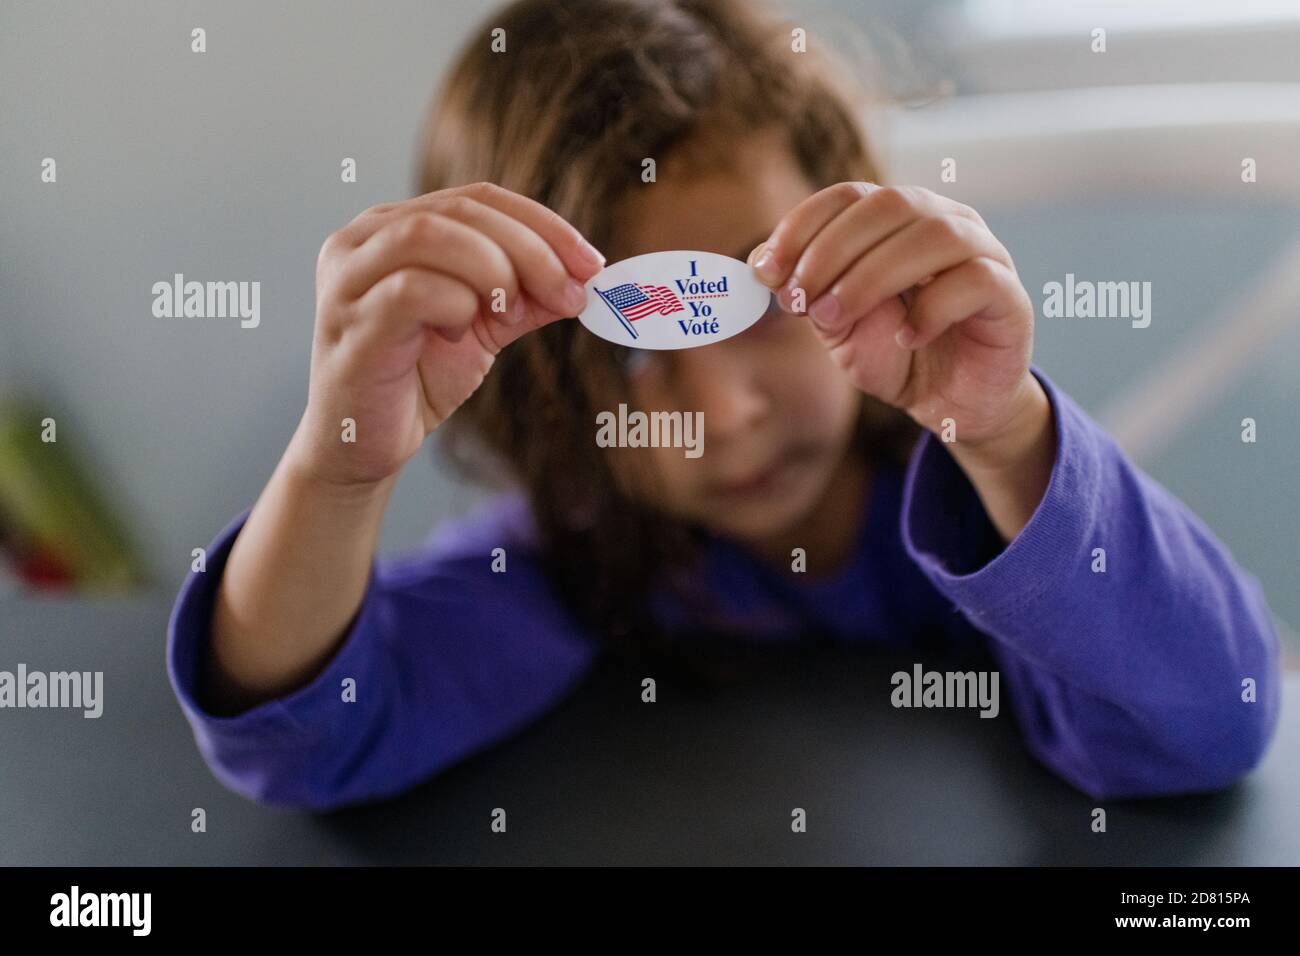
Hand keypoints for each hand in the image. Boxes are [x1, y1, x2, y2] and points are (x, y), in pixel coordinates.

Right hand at [291, 181, 604, 487]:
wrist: (362, 447)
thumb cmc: (415, 378)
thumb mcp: (484, 327)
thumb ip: (526, 296)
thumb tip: (585, 278)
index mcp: (394, 226)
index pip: (478, 199)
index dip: (543, 224)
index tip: (592, 264)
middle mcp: (362, 240)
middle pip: (461, 211)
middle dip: (530, 248)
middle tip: (568, 292)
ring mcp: (348, 279)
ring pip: (429, 235)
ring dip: (492, 269)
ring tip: (510, 312)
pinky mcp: (347, 323)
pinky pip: (409, 289)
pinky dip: (454, 304)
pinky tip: (460, 334)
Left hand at [748, 183, 1039, 456]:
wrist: (950, 404)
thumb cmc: (896, 354)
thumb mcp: (838, 325)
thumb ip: (808, 291)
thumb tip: (763, 263)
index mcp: (899, 219)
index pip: (850, 195)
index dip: (803, 226)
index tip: (766, 270)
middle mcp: (946, 221)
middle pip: (889, 205)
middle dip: (832, 251)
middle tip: (800, 300)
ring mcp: (985, 254)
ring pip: (934, 235)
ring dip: (872, 276)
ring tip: (837, 319)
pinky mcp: (1010, 296)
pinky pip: (976, 282)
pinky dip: (931, 308)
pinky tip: (906, 337)